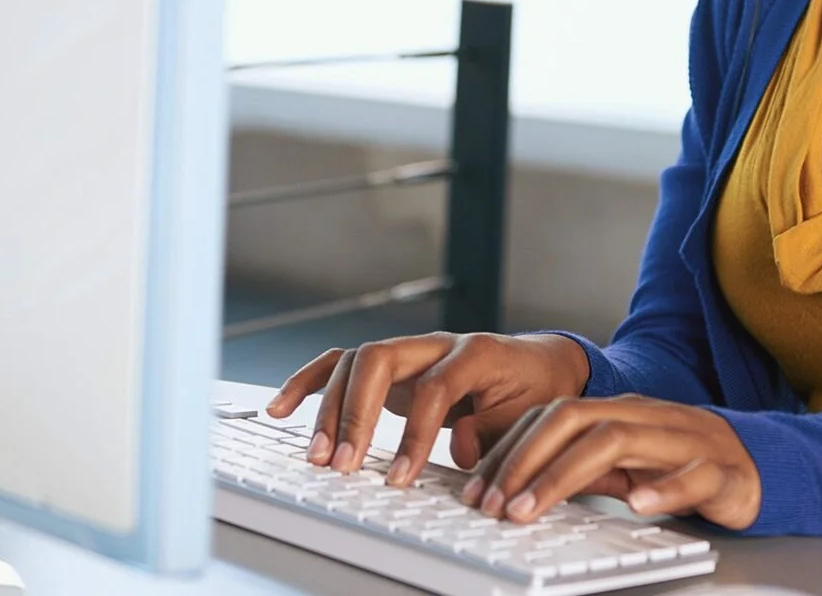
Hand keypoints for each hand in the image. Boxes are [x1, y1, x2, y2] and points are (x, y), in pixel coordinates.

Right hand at [265, 331, 590, 485]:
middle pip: (379, 358)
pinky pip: (343, 365)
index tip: (399, 477)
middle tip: (344, 465)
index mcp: (476, 352)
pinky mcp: (391, 365)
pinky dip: (310, 383)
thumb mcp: (527, 414)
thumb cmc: (534, 390)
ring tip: (318, 456)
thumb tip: (458, 445)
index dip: (414, 434)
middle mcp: (436, 343)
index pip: (433, 387)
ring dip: (330, 408)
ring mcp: (410, 351)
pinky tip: (282, 407)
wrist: (540, 365)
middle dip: (355, 413)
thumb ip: (494, 430)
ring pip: (354, 362)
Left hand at [459, 395, 760, 530]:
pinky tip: (638, 506)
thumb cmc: (683, 465)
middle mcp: (646, 418)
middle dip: (527, 460)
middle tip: (495, 506)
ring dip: (566, 475)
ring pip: (620, 440)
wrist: (757, 465)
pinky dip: (663, 489)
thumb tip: (518, 486)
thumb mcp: (623, 466)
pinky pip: (692, 475)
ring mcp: (683, 439)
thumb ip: (578, 468)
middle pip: (577, 419)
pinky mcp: (720, 469)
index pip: (555, 415)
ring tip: (532, 510)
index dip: (512, 449)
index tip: (479, 490)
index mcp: (619, 414)